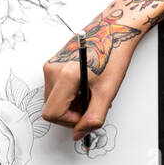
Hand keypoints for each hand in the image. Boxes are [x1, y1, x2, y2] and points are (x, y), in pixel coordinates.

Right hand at [41, 12, 142, 140]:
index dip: (70, 121)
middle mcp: (52, 70)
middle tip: (92, 102)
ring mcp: (49, 66)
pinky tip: (84, 84)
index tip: (86, 116)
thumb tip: (78, 134)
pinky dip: (69, 93)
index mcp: (65, 76)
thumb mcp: (108, 91)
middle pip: (51, 108)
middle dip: (72, 112)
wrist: (113, 30)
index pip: (53, 114)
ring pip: (53, 100)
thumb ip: (93, 117)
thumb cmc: (113, 55)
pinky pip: (54, 89)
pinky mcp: (51, 64)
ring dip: (71, 103)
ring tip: (90, 92)